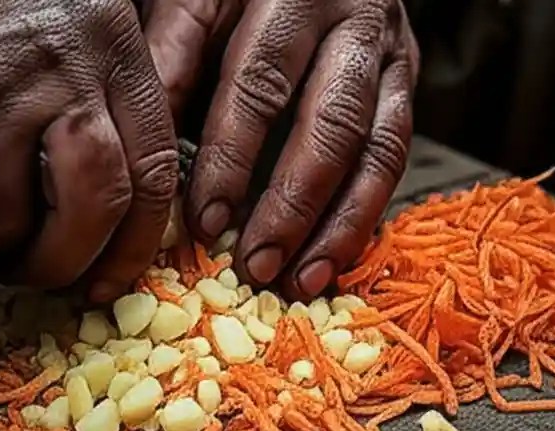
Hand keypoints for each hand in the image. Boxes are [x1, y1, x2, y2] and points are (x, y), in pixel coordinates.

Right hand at [0, 0, 179, 301]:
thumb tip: (120, 198)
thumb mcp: (72, 21)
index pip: (154, 166)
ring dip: (4, 246)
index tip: (114, 274)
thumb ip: (105, 93)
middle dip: (73, 258)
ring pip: (19, 213)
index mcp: (112, 49)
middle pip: (100, 200)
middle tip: (50, 273)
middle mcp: (66, 71)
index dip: (139, 242)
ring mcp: (0, 92)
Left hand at [143, 0, 418, 300]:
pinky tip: (334, 258)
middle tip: (258, 264)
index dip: (232, 157)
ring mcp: (391, 52)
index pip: (261, 84)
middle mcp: (356, 19)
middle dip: (293, 205)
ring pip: (378, 150)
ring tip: (302, 280)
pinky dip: (365, 214)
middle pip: (331, 125)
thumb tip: (148, 145)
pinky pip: (396, 156)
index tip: (205, 220)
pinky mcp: (406, 79)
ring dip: (340, 225)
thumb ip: (171, 54)